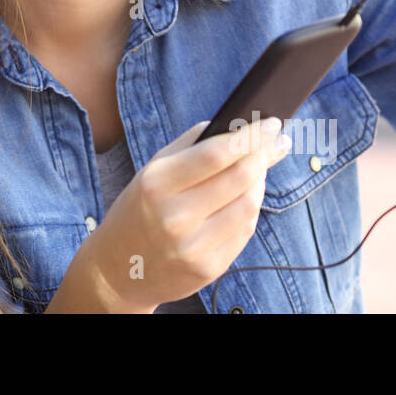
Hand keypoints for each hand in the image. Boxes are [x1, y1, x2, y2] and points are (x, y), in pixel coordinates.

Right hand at [78, 118, 290, 311]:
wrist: (118, 270)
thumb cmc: (137, 211)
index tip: (271, 124)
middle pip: (238, 178)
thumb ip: (188, 146)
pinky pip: (244, 232)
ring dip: (260, 182)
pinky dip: (250, 209)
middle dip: (264, 155)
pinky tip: (247, 198)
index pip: (214, 154)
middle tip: (277, 141)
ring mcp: (193, 247)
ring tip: (260, 168)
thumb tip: (234, 126)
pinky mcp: (208, 268)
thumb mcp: (150, 172)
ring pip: (248, 205)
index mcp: (156, 184)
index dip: (249, 137)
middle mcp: (174, 216)